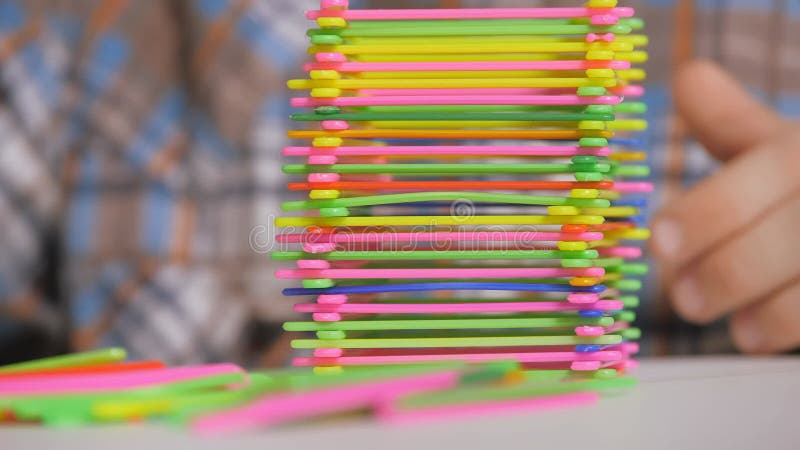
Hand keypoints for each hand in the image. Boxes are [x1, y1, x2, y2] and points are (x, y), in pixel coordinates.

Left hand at [651, 61, 799, 353]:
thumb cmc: (798, 182)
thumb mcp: (771, 145)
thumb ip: (731, 123)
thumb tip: (690, 77)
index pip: (768, 173)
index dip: (710, 211)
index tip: (660, 242)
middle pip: (788, 237)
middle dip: (726, 272)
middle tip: (683, 297)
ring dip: (761, 311)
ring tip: (718, 321)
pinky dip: (783, 328)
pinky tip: (752, 333)